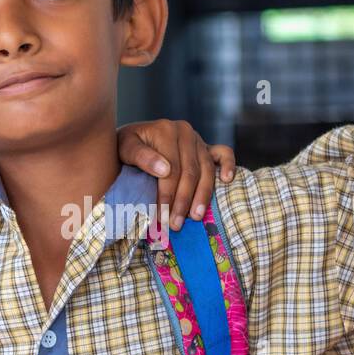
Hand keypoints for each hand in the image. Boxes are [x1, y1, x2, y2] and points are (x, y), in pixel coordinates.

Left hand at [116, 119, 234, 230]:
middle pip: (190, 172)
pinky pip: (223, 153)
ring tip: (196, 216)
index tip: (162, 216)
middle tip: (176, 224)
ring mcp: (198, 139)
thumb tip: (165, 170)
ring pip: (206, 170)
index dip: (167, 195)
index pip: (172, 169)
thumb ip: (141, 156)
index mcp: (166, 130)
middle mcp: (185, 132)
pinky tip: (227, 181)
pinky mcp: (207, 146)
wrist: (132, 139)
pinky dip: (228, 166)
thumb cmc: (126, 146)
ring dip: (202, 195)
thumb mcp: (125, 147)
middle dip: (183, 201)